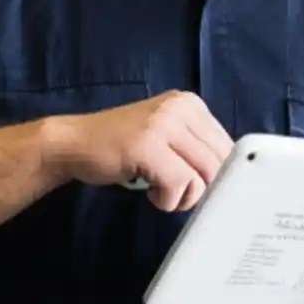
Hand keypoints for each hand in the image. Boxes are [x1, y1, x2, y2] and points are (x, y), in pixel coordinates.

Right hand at [45, 90, 233, 211]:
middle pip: (220, 161)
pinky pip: (180, 183)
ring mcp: (163, 124)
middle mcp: (180, 107)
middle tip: (177, 194)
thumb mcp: (166, 137)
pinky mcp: (147, 145)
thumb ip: (195, 149)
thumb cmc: (120, 147)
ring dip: (185, 197)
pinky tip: (151, 194)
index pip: (228, 146)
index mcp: (189, 103)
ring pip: (205, 174)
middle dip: (202, 189)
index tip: (197, 187)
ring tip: (163, 193)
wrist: (73, 143)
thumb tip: (230, 178)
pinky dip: (168, 200)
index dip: (218, 176)